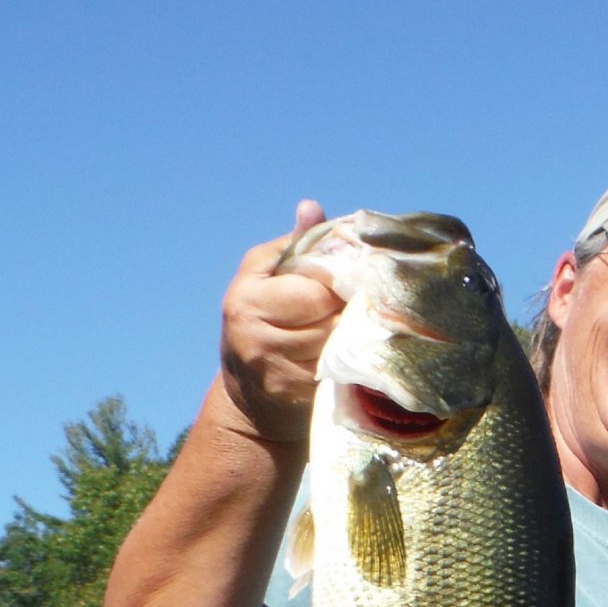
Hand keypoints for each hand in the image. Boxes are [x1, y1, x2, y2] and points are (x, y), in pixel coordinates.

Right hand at [219, 200, 343, 441]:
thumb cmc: (261, 323)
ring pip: (337, 345)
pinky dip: (348, 363)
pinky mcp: (292, 396)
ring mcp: (274, 371)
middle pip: (330, 318)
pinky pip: (337, 372)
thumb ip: (292, 246)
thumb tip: (311, 208)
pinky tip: (348, 357)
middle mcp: (254, 337)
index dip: (340, 284)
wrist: (250, 398)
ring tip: (353, 331)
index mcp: (247, 299)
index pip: (315, 288)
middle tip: (360, 308)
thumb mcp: (264, 278)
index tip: (354, 282)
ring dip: (352, 338)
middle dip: (348, 311)